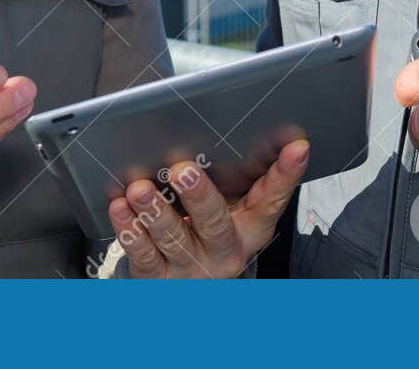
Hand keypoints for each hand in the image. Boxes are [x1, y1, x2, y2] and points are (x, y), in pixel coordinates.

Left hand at [108, 141, 309, 277]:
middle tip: (184, 169)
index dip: (286, 174)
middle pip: (215, 223)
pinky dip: (130, 231)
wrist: (186, 287)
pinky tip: (121, 208)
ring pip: (173, 239)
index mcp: (250, 229)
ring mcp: (190, 267)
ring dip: (155, 212)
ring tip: (140, 189)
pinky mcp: (157, 278)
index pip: (271, 200)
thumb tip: (269, 130)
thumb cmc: (209, 232)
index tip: (297, 146)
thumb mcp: (235, 210)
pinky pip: (143, 256)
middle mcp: (224, 250)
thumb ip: (245, 177)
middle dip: (200, 196)